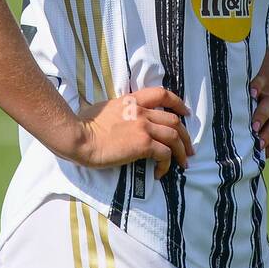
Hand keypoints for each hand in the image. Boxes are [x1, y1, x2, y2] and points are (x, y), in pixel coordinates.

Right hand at [72, 86, 194, 180]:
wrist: (80, 137)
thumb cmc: (84, 125)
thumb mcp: (104, 108)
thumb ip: (117, 110)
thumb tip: (119, 116)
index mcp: (132, 100)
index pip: (161, 94)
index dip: (178, 103)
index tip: (185, 112)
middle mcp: (141, 111)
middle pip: (174, 119)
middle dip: (185, 135)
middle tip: (188, 148)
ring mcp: (144, 126)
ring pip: (174, 136)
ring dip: (182, 151)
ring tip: (184, 163)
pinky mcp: (143, 143)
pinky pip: (165, 154)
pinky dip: (167, 164)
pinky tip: (160, 173)